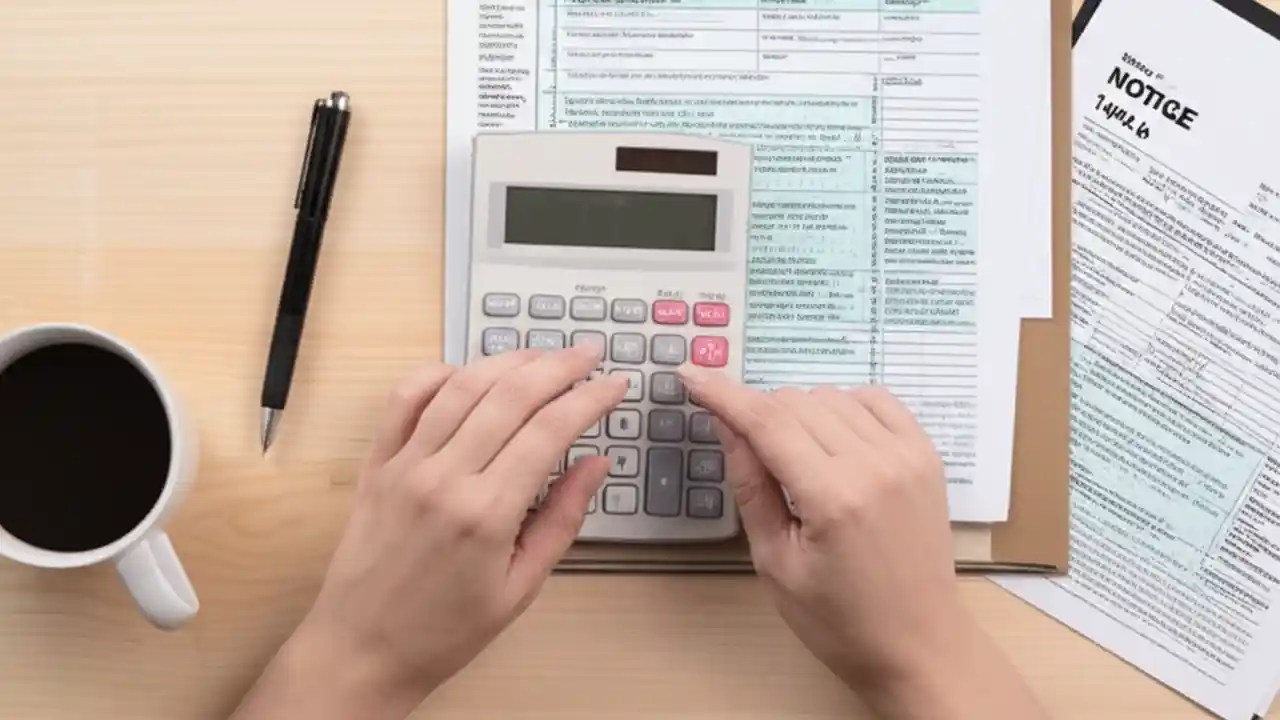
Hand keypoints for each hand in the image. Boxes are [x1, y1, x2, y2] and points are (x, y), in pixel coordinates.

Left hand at [233, 344, 625, 719]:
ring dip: (507, 361)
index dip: (589, 399)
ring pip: (461, 386)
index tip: (615, 384)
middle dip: (557, 366)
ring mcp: (404, 465)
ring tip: (542, 355)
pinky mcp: (377, 463)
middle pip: (510, 396)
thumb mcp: (521, 586)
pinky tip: (471, 374)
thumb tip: (597, 462)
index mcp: (486, 514)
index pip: (549, 431)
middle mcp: (443, 478)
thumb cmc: (446, 630)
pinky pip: (405, 398)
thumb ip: (562, 518)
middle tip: (588, 354)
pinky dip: (439, 373)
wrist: (362, 650)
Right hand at [678, 365, 1045, 719]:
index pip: (766, 422)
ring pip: (831, 396)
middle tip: (753, 458)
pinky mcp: (926, 454)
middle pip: (795, 402)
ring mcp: (907, 454)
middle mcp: (875, 464)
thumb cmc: (839, 620)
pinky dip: (844, 407)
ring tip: (798, 463)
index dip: (723, 393)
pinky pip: (875, 399)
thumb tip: (727, 424)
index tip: (691, 375)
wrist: (920, 645)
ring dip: (800, 414)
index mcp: (833, 498)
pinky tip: (833, 441)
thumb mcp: (775, 562)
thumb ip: (750, 486)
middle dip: (760, 416)